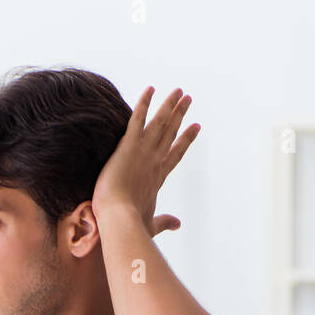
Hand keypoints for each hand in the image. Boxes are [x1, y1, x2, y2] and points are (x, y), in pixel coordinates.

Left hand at [92, 86, 199, 236]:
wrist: (119, 218)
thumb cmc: (131, 225)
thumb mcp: (151, 224)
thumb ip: (164, 223)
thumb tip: (177, 224)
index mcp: (159, 177)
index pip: (175, 154)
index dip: (185, 139)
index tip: (195, 127)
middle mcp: (155, 161)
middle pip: (171, 132)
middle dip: (180, 115)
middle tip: (188, 99)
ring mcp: (144, 151)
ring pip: (160, 123)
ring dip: (170, 105)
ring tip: (178, 91)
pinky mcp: (129, 146)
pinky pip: (137, 119)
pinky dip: (144, 103)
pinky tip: (150, 89)